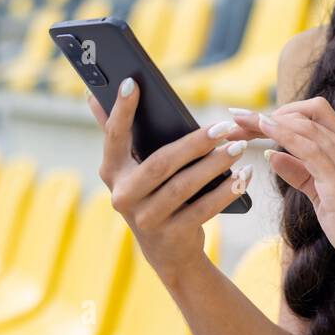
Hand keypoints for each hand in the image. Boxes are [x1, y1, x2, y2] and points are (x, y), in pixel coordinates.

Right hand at [89, 79, 252, 279]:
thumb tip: (92, 95)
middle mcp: (123, 196)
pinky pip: (202, 209)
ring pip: (184, 186)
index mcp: (111, 172)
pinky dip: (225, 191)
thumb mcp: (133, 169)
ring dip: (215, 165)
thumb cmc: (153, 194)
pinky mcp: (171, 237)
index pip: (114, 136)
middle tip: (224, 127)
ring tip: (238, 148)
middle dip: (195, 143)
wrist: (168, 252)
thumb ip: (118, 134)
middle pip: (161, 163)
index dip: (121, 110)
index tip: (132, 82)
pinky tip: (243, 177)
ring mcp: (145, 219)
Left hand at [224, 97, 334, 297]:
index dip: (281, 112)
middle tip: (237, 120)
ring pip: (307, 126)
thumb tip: (273, 156)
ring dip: (269, 121)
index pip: (315, 115)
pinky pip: (311, 149)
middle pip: (307, 114)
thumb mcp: (323, 196)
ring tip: (241, 122)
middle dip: (269, 113)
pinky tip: (265, 131)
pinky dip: (285, 135)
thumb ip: (301, 173)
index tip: (249, 119)